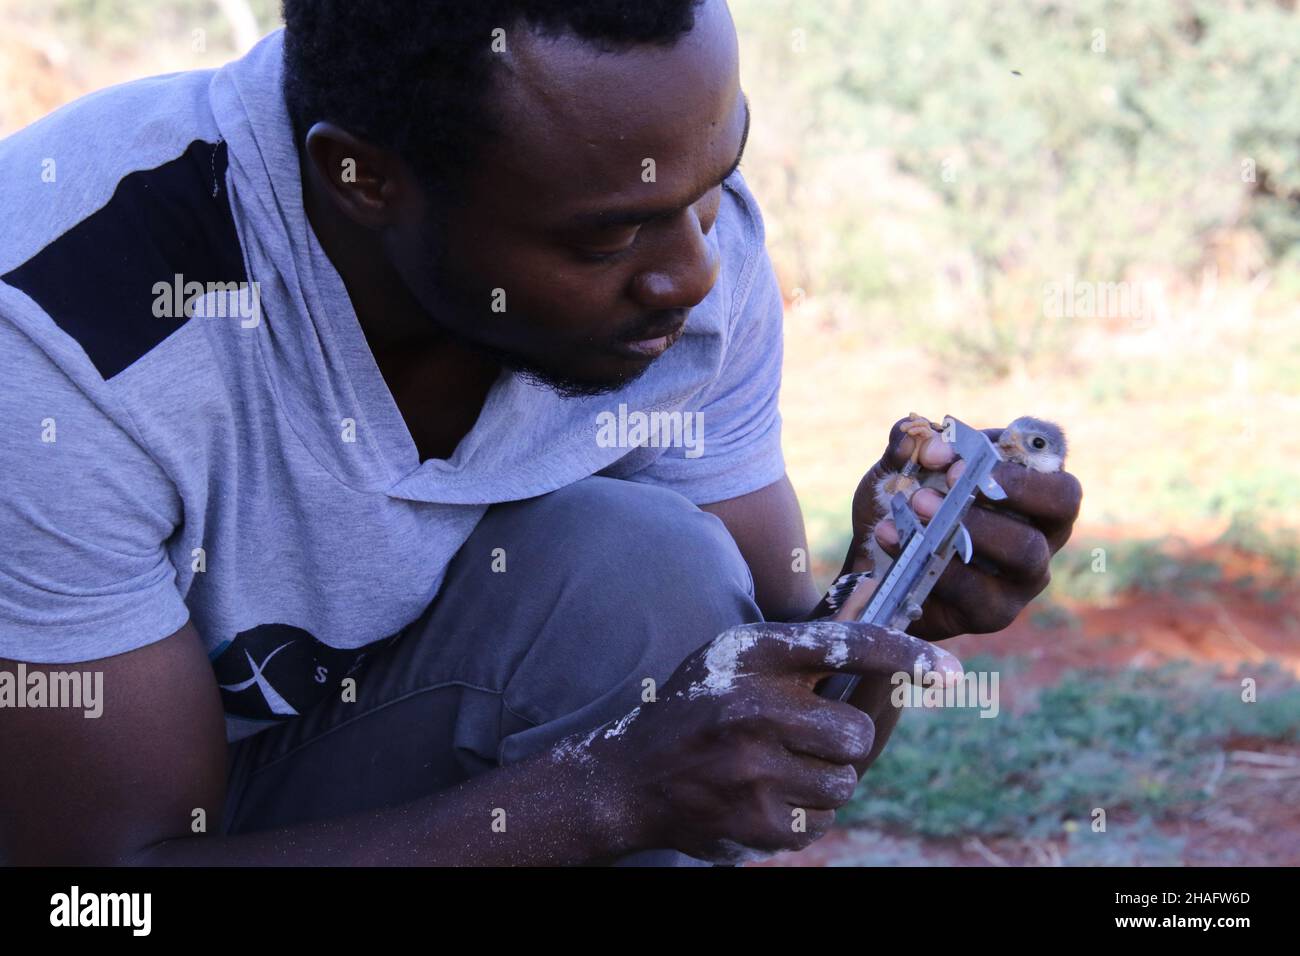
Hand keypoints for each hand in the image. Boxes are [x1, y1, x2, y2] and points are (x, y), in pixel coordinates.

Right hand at [587, 621, 961, 863]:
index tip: (947, 672)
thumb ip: (807, 636)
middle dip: (845, 740)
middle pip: (858, 732)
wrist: (631, 777)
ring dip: (826, 778)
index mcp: (753, 655)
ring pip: (846, 781)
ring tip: (781, 766)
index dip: (905, 657)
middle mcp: (753, 708)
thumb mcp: (740, 655)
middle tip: (809, 737)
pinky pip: (823, 820)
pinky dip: (804, 812)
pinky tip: (764, 794)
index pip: (848, 647)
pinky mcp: (756, 821)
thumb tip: (874, 592)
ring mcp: (753, 769)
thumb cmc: (701, 705)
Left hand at [847, 417, 1082, 639]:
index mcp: (1034, 492)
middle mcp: (1043, 535)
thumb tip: (913, 435)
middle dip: (1004, 487)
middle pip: (1060, 506)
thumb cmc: (904, 507)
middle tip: (948, 479)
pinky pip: (977, 591)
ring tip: (917, 504)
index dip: (1017, 461)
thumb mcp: (902, 467)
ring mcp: (1024, 578)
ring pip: (1026, 550)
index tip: (963, 458)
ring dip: (970, 523)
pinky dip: (933, 560)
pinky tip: (892, 537)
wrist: (871, 565)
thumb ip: (909, 445)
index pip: (1058, 469)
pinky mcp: (993, 613)